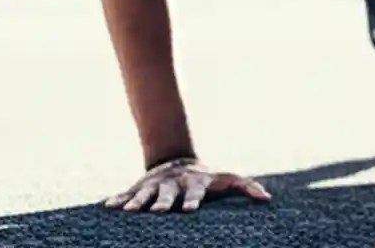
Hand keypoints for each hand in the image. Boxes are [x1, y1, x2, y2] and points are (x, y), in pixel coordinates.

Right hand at [103, 157, 271, 212]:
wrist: (178, 162)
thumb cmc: (208, 178)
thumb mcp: (228, 179)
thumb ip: (247, 187)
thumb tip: (267, 198)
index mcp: (194, 185)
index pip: (194, 193)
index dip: (192, 201)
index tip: (190, 210)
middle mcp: (173, 185)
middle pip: (167, 195)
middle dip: (163, 203)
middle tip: (160, 212)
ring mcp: (155, 186)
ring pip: (145, 195)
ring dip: (138, 203)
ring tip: (130, 212)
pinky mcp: (140, 188)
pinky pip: (127, 194)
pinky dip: (118, 199)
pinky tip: (107, 206)